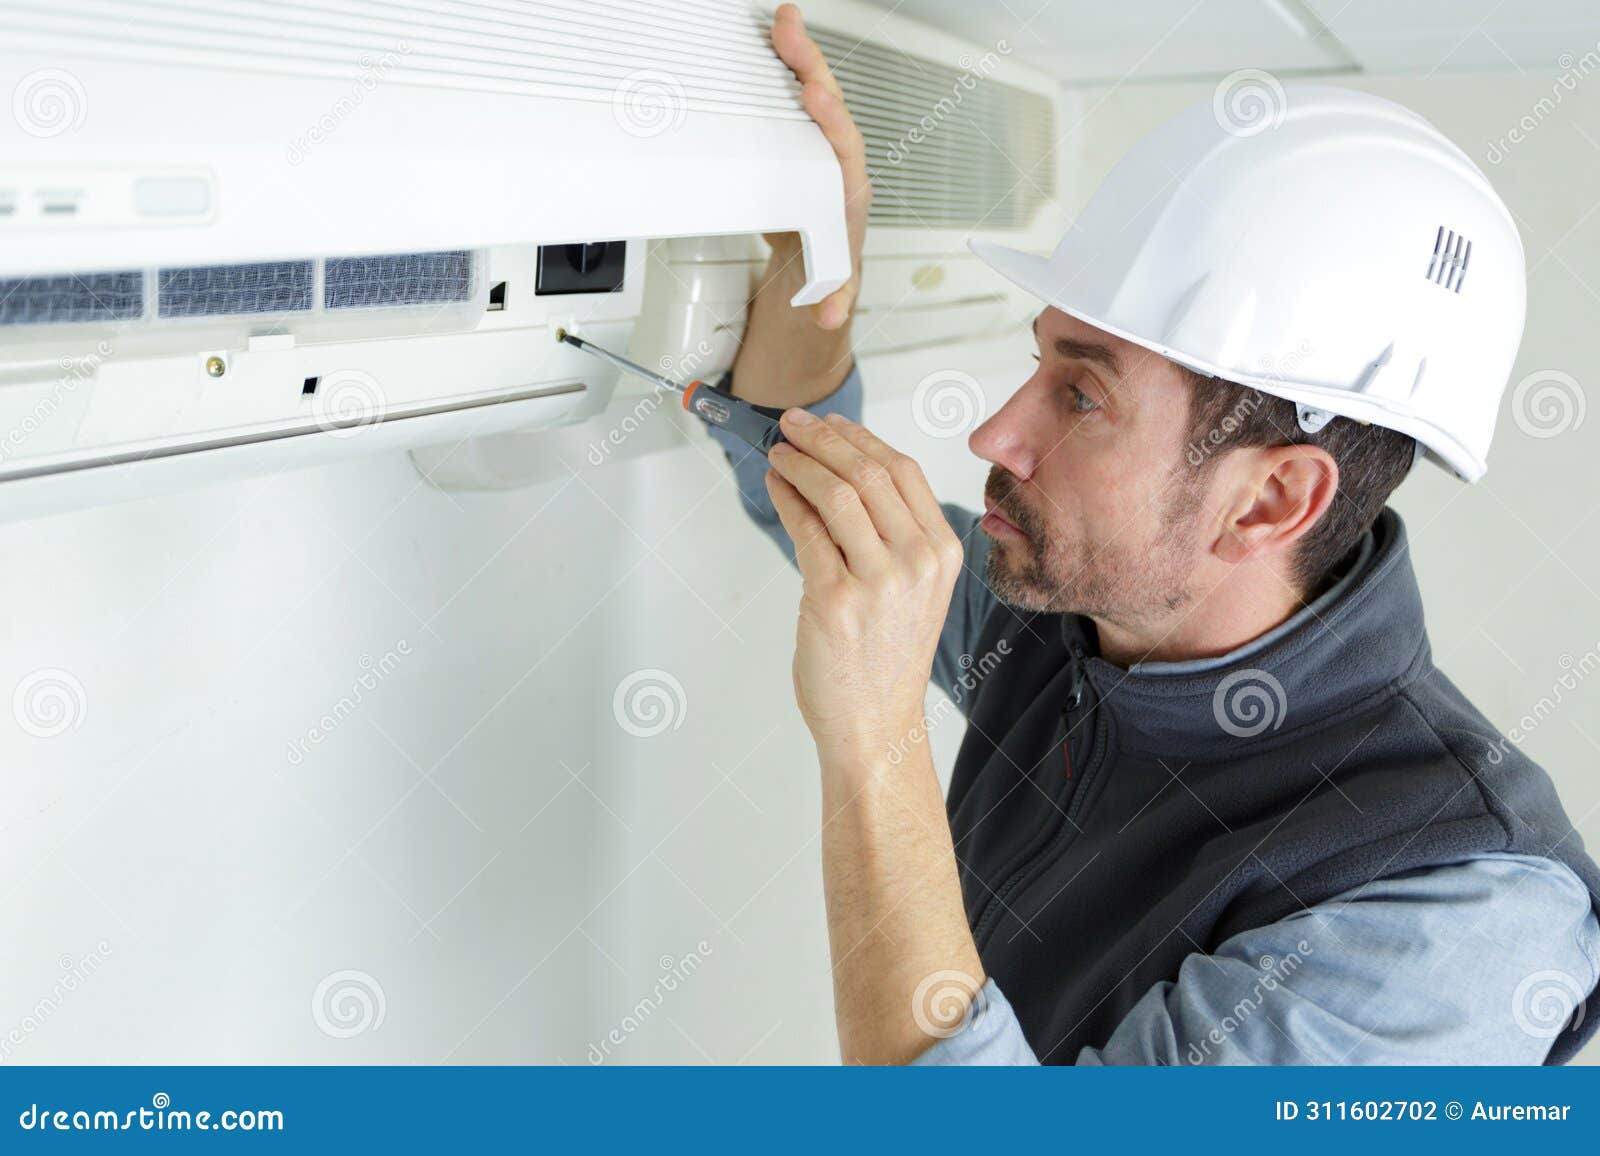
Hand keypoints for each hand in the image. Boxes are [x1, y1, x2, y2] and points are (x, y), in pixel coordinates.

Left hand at [764, 411, 962, 759]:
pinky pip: (806, 529)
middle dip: (823, 437)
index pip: (902, 470)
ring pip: (837, 493)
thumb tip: (835, 468)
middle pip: (868, 472)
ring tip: (778, 451)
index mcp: (942, 551)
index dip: (860, 437)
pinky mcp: (835, 600)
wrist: (875, 724)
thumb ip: (885, 533)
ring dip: (800, 462)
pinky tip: (776, 486)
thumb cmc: (885, 658)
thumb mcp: (909, 588)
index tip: (828, 421)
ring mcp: (878, 581)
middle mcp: (917, 561)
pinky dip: (786, 498)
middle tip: (792, 424)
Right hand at [769, 3, 870, 331]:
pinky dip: (781, 65)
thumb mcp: (832, 289)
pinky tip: (766, 38)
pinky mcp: (799, 137)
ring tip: (781, 21)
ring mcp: (819, 144)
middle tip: (790, 32)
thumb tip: (830, 315)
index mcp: (848, 192)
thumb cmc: (828, 267)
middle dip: (812, 67)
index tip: (815, 99)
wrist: (821, 264)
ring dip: (798, 54)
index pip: (843, 150)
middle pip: (829, 107)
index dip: (831, 124)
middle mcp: (838, 162)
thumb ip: (832, 301)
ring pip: (812, 91)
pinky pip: (792, 94)